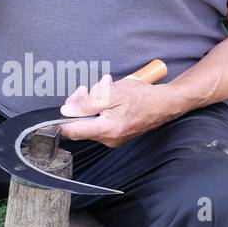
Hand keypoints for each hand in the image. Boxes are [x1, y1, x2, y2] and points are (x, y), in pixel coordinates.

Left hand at [55, 72, 172, 147]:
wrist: (165, 105)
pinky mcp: (116, 135)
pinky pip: (101, 122)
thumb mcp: (113, 93)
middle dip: (81, 104)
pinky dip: (101, 108)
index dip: (62, 119)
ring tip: (104, 87)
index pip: (72, 132)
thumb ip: (88, 103)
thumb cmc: (142, 97)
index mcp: (106, 129)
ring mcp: (112, 139)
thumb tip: (67, 110)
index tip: (65, 105)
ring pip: (91, 122)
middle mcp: (108, 139)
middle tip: (87, 89)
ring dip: (92, 103)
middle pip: (81, 125)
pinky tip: (109, 96)